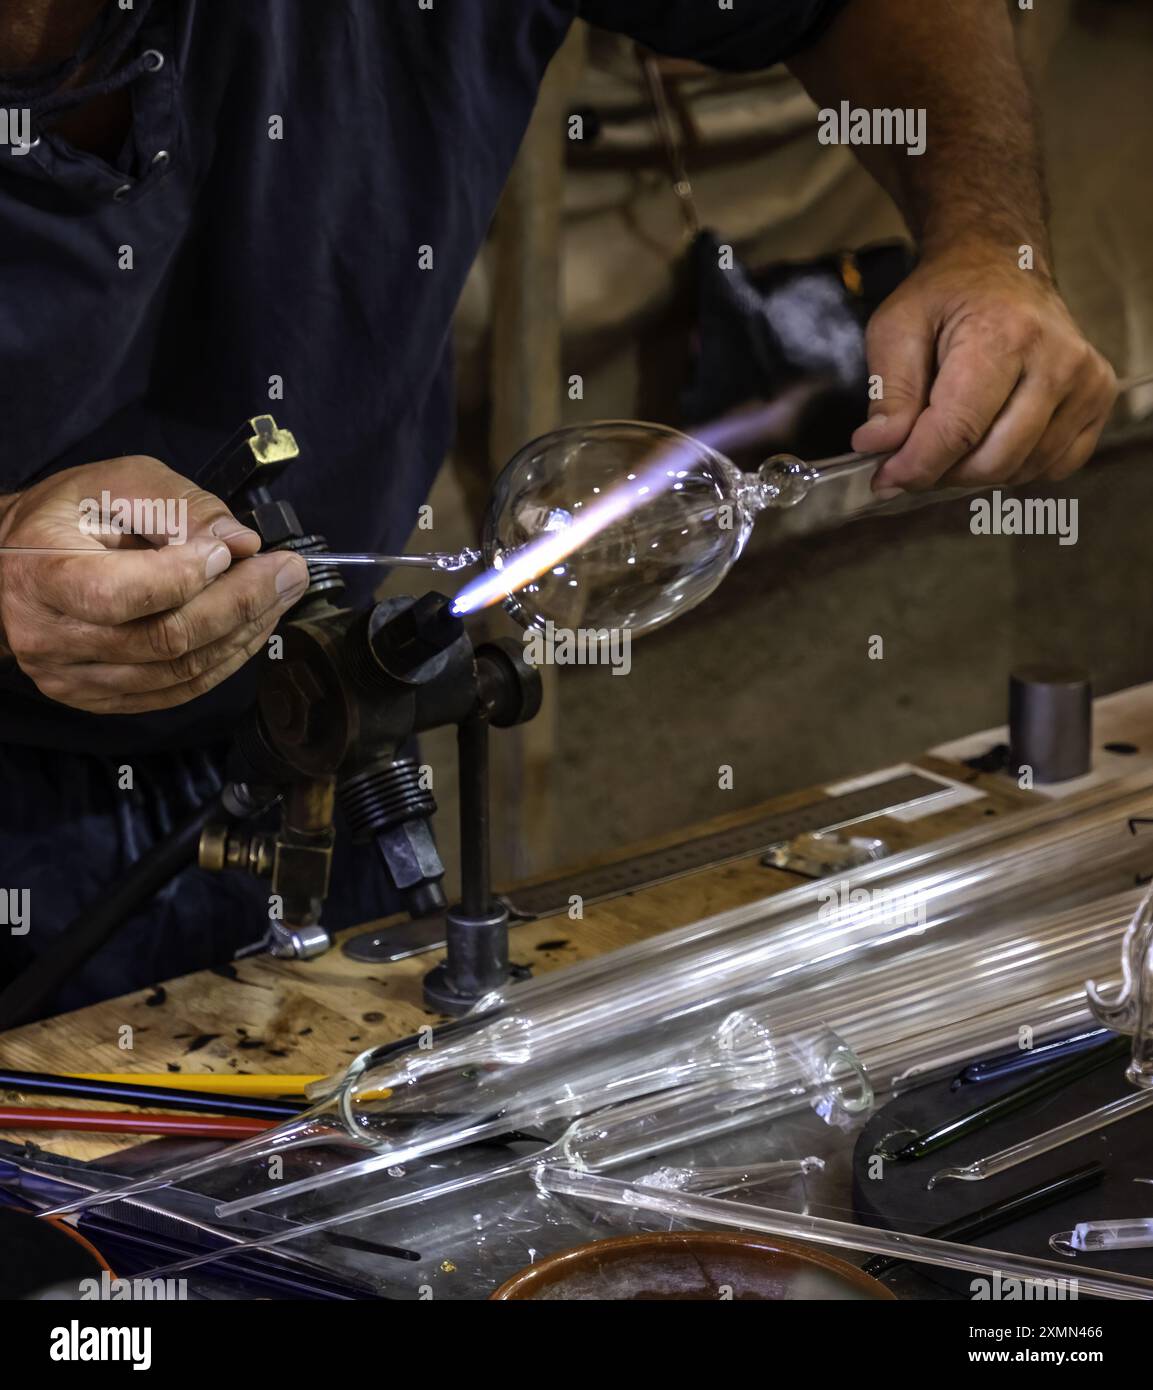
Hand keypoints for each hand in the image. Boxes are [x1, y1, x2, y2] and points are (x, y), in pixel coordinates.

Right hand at [0, 456, 308, 712]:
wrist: (16, 566)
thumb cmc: (68, 517)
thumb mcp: (116, 484)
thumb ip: (178, 505)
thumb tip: (241, 541)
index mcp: (42, 575)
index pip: (121, 594)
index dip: (188, 576)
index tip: (235, 550)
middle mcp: (51, 638)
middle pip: (164, 638)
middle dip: (240, 603)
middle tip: (289, 572)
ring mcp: (74, 678)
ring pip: (180, 672)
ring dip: (244, 632)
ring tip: (280, 594)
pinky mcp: (100, 699)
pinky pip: (178, 691)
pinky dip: (226, 659)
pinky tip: (252, 626)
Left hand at [852, 246, 1117, 492]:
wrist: (1002, 265)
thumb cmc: (946, 296)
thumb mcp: (896, 328)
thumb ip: (889, 392)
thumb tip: (876, 447)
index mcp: (1005, 336)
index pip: (958, 431)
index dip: (915, 466)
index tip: (884, 478)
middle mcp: (1057, 360)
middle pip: (993, 460)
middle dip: (943, 471)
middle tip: (914, 455)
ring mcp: (1086, 381)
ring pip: (1021, 469)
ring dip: (975, 471)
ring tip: (951, 438)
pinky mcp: (1098, 397)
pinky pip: (1053, 466)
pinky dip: (1015, 465)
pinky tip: (992, 436)